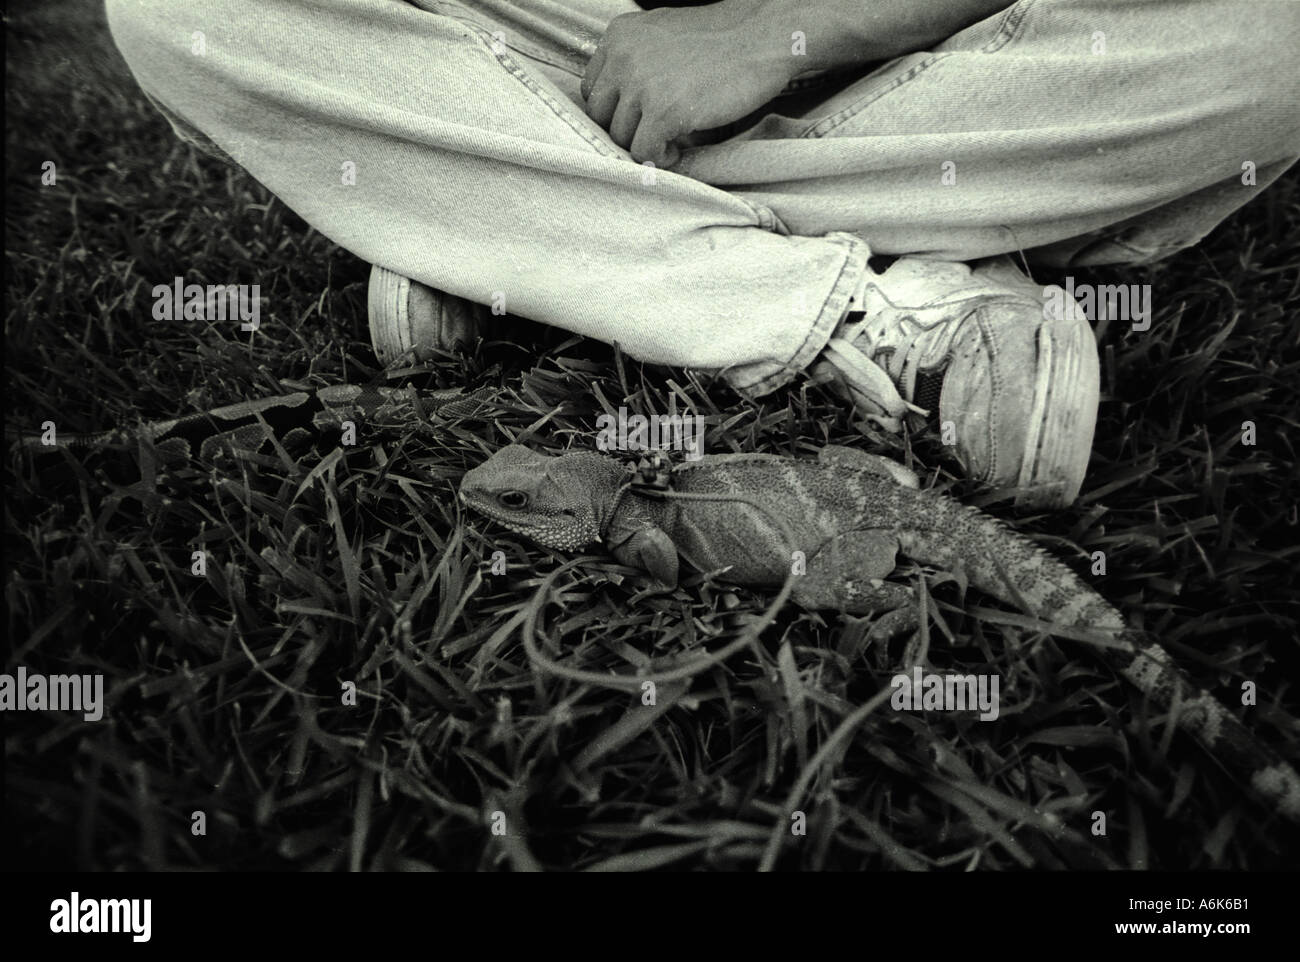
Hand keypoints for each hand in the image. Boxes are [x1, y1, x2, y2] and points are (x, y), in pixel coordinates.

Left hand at [581, 3, 795, 167]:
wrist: (763, 36)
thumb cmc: (722, 39)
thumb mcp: (663, 35)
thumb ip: (636, 61)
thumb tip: (622, 103)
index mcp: (619, 36)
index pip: (594, 89)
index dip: (616, 110)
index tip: (639, 118)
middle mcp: (623, 57)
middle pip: (601, 116)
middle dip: (626, 130)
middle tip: (655, 133)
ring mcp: (641, 84)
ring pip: (620, 138)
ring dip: (645, 146)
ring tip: (671, 141)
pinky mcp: (663, 111)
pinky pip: (644, 152)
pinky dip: (660, 158)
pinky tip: (678, 149)